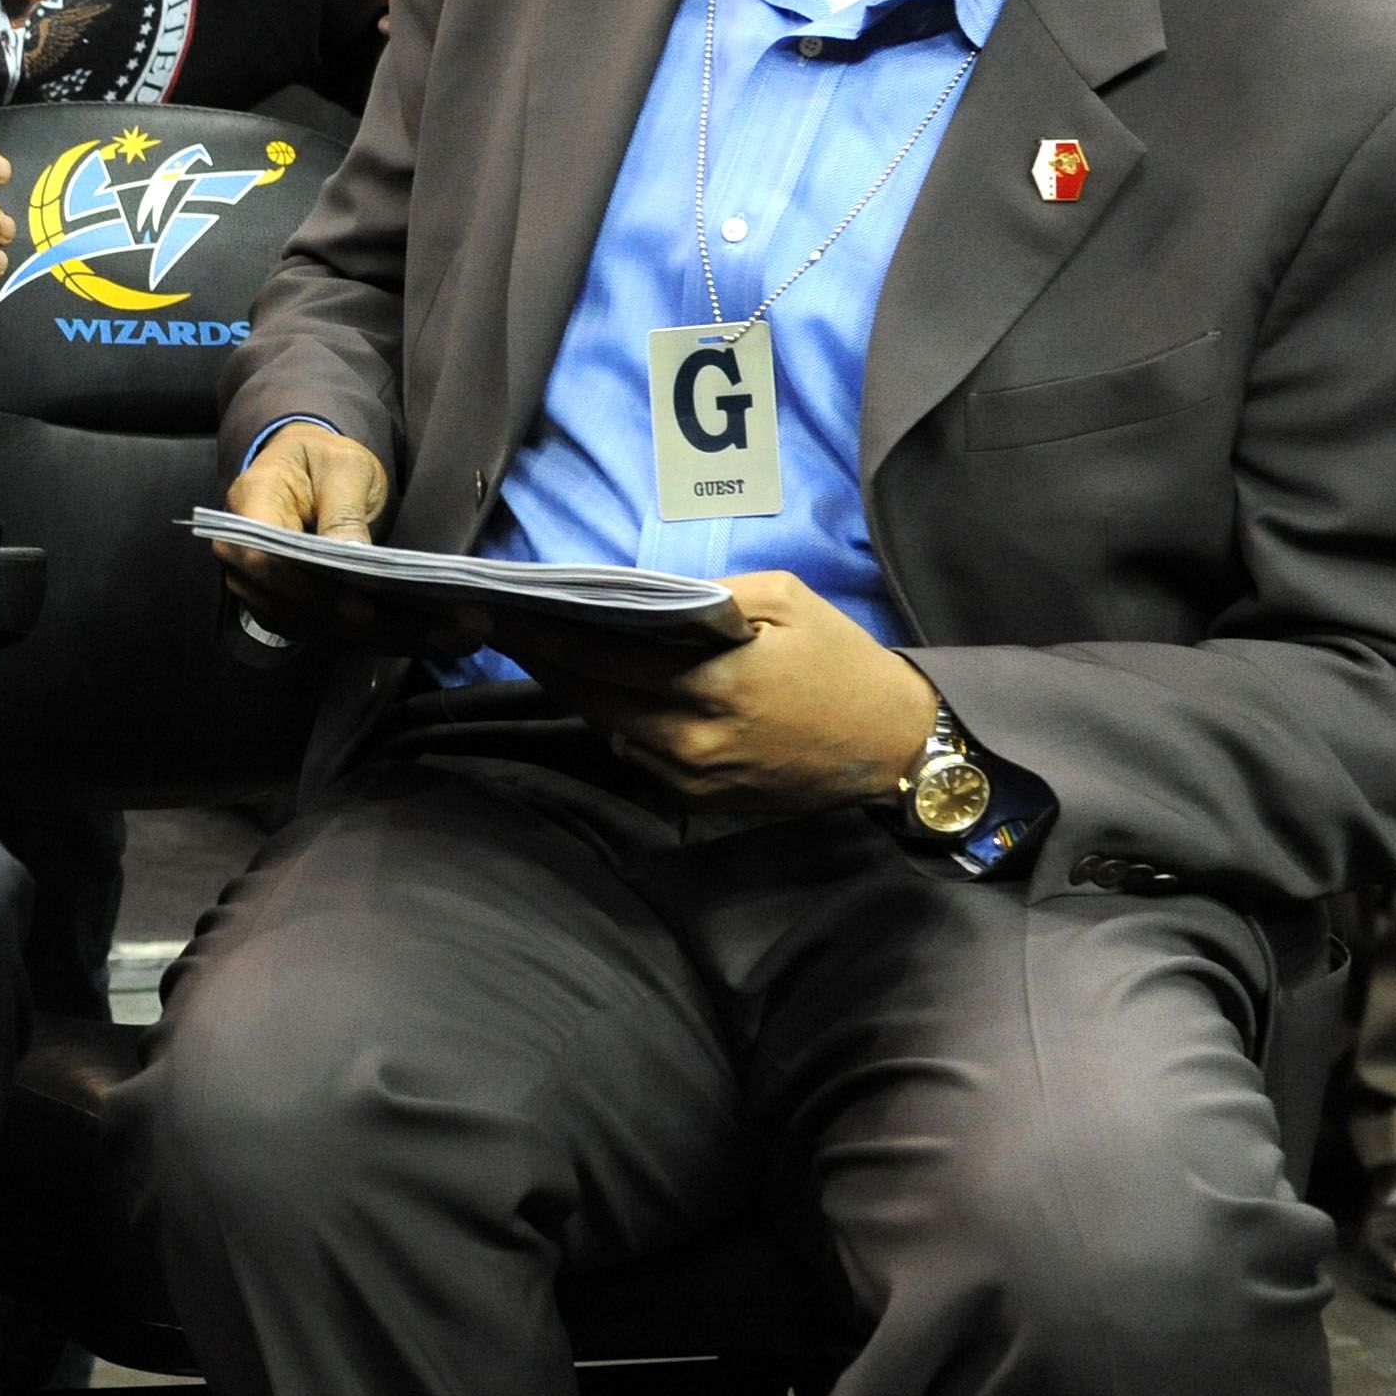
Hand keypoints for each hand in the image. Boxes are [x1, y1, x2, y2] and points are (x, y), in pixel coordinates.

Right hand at [214, 422, 488, 655]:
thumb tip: (350, 559)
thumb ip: (342, 511)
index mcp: (250, 506)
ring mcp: (264, 589)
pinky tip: (430, 639)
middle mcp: (244, 558)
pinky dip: (380, 638)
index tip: (362, 608)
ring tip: (453, 636)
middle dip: (368, 626)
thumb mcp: (343, 467)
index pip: (264, 561)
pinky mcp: (293, 608)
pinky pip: (331, 632)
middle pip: (294, 607)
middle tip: (443, 627)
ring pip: (317, 629)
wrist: (310, 470)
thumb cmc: (323, 459)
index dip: (308, 589)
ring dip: (385, 639)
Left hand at [503, 569, 941, 812]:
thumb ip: (708, 595)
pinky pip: (639, 757)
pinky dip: (615, 723)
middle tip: (505, 629)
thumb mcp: (785, 600)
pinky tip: (598, 692)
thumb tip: (641, 596)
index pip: (606, 658)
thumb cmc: (840, 661)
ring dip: (575, 694)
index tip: (503, 612)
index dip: (549, 635)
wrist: (892, 745)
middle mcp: (696, 738)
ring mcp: (696, 776)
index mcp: (717, 682)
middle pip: (594, 698)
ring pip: (610, 730)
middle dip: (547, 661)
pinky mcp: (702, 799)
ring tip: (541, 653)